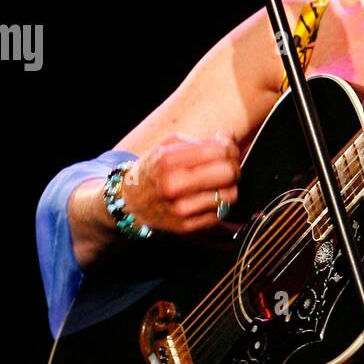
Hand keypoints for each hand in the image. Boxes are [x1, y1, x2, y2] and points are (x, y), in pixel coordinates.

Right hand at [121, 132, 240, 234]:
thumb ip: (201, 140)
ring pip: (230, 195)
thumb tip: (231, 136)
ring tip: (216, 183)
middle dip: (233, 167)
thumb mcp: (168, 146)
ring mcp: (181, 209)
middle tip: (227, 166)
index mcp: (169, 160)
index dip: (231, 148)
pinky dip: (219, 204)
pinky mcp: (188, 227)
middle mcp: (174, 185)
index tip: (228, 150)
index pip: (221, 151)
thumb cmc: (154, 170)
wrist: (130, 203)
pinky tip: (207, 198)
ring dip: (228, 187)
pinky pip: (221, 213)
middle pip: (229, 173)